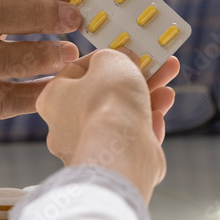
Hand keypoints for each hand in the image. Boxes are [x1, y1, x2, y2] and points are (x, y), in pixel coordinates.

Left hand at [36, 49, 179, 202]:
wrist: (121, 155)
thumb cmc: (108, 105)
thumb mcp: (111, 61)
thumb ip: (115, 55)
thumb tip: (123, 60)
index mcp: (52, 99)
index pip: (76, 71)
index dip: (104, 59)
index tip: (126, 53)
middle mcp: (64, 127)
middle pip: (103, 95)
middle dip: (134, 80)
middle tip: (156, 69)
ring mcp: (86, 149)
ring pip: (119, 119)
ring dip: (146, 102)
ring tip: (167, 92)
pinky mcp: (108, 166)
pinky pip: (128, 141)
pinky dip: (145, 128)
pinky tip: (159, 118)